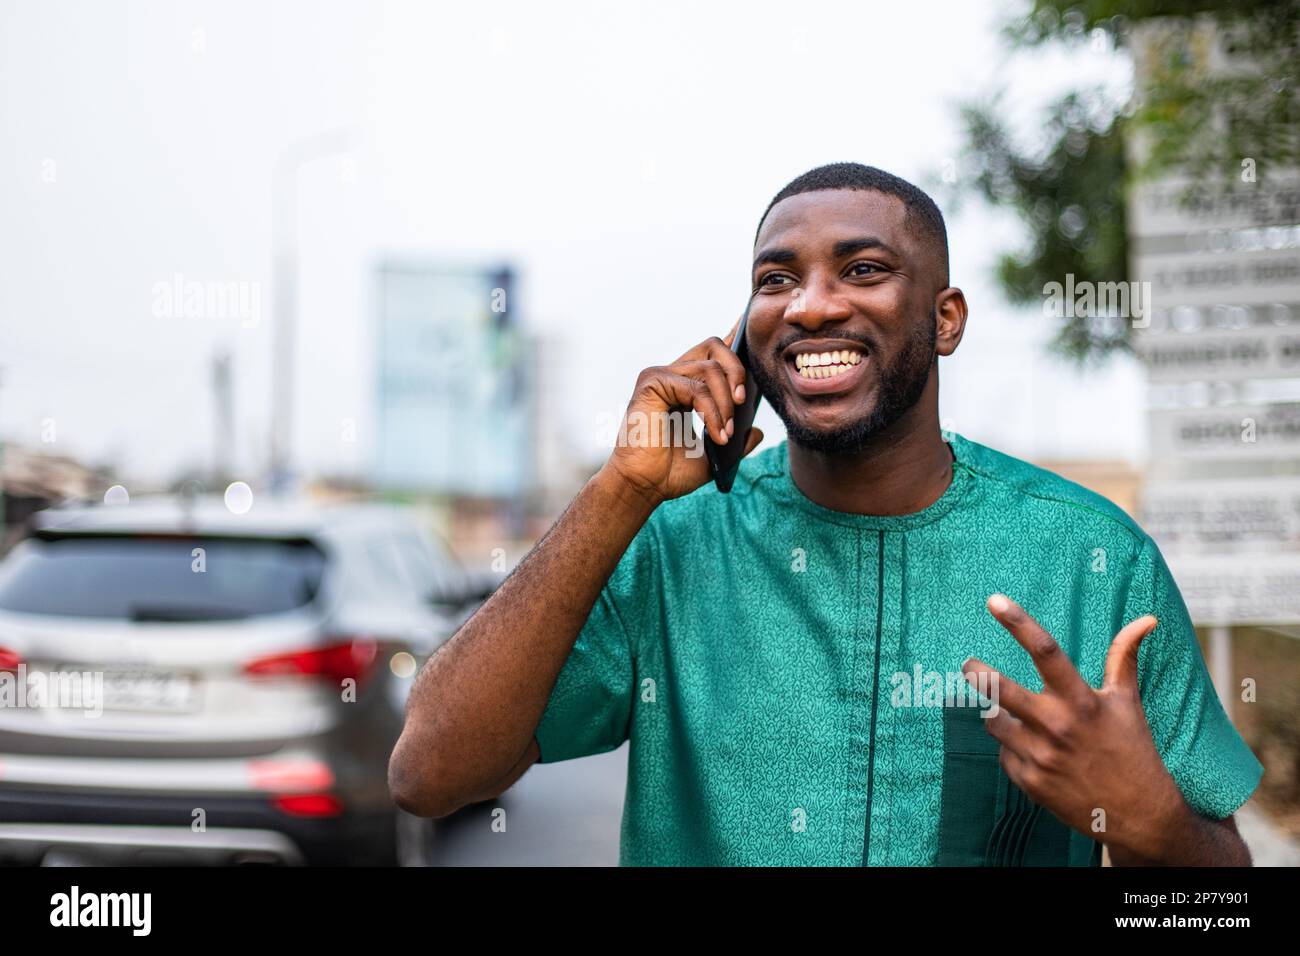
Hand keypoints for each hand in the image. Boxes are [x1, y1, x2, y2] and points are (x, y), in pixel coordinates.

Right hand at [601, 318, 763, 505]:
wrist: (643, 487)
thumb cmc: (669, 473)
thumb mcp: (714, 456)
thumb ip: (735, 441)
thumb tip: (756, 431)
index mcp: (684, 385)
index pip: (711, 352)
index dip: (732, 335)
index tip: (748, 323)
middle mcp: (671, 374)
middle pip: (715, 346)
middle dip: (737, 370)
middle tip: (743, 402)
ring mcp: (659, 376)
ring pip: (709, 368)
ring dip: (725, 403)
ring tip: (724, 434)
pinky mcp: (651, 384)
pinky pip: (695, 387)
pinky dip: (711, 411)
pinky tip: (715, 434)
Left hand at [962, 594, 1187, 860]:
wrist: (1138, 815)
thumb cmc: (1132, 750)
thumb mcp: (1127, 702)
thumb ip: (1124, 658)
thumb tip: (1145, 619)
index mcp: (1081, 701)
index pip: (1045, 651)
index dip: (1018, 622)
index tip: (994, 600)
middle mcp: (1057, 726)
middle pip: (1000, 689)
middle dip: (977, 673)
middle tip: (968, 665)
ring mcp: (1041, 756)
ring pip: (994, 722)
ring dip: (998, 716)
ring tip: (1016, 718)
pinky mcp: (1030, 783)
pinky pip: (1004, 755)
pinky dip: (1013, 750)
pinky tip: (1036, 755)